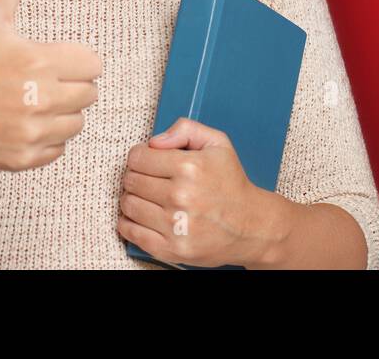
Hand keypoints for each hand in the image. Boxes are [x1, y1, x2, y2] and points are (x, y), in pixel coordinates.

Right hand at [0, 0, 102, 169]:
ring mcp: (32, 131)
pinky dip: (47, 139)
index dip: (77, 61)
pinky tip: (24, 123)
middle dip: (70, 86)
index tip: (54, 60)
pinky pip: (59, 149)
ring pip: (77, 123)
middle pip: (89, 94)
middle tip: (41, 81)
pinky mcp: (24, 158)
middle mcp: (40, 98)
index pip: (94, 64)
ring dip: (62, 114)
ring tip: (33, 102)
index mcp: (39, 61)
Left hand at [116, 117, 279, 267]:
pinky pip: (131, 233)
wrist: (250, 225)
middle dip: (135, 176)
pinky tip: (140, 216)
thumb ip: (186, 129)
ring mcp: (175, 225)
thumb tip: (154, 141)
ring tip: (147, 197)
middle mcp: (181, 196)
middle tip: (147, 178)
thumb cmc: (231, 184)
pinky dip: (128, 223)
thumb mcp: (218, 144)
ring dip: (132, 199)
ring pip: (128, 205)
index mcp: (190, 168)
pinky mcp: (171, 249)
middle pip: (131, 181)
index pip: (138, 158)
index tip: (145, 159)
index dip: (139, 155)